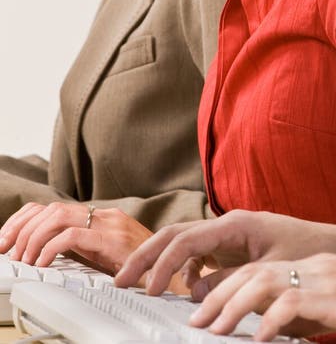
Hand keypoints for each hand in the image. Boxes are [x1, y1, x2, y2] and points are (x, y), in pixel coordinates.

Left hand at [0, 201, 152, 278]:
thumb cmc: (143, 269)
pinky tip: (44, 262)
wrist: (173, 275)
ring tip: (25, 258)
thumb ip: (83, 247)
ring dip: (33, 238)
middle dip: (21, 228)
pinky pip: (73, 235)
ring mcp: (109, 224)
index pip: (53, 206)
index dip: (25, 219)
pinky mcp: (113, 239)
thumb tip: (48, 253)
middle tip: (8, 249)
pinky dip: (51, 248)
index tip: (7, 237)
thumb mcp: (105, 255)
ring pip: (58, 216)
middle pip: (50, 208)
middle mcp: (104, 215)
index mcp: (100, 217)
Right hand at [115, 209, 335, 298]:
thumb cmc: (308, 253)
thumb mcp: (270, 270)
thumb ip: (231, 280)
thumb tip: (193, 290)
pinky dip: (185, 269)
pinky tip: (183, 288)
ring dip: (160, 261)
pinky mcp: (233, 246)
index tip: (148, 291)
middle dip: (146, 255)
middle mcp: (227, 223)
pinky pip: (199, 254)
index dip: (162, 265)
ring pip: (183, 242)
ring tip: (141, 285)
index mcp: (235, 224)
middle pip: (175, 234)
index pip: (186, 241)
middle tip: (121, 280)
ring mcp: (229, 233)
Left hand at [196, 255, 335, 343]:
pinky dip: (273, 320)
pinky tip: (258, 338)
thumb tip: (279, 331)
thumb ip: (314, 313)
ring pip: (267, 282)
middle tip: (195, 320)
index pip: (262, 271)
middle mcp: (317, 268)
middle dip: (220, 296)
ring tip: (213, 328)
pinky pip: (297, 304)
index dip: (230, 288)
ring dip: (235, 305)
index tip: (206, 311)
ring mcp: (328, 280)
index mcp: (316, 269)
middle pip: (255, 272)